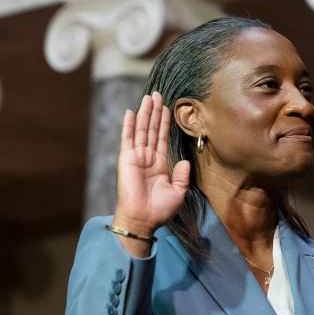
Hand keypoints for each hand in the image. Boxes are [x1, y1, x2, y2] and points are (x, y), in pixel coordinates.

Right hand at [113, 93, 189, 237]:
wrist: (143, 220)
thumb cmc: (159, 210)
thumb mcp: (178, 191)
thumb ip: (182, 175)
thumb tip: (186, 161)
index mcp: (159, 164)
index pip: (162, 138)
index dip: (164, 123)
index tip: (167, 107)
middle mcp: (147, 158)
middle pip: (151, 129)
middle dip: (155, 112)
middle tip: (157, 94)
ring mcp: (136, 157)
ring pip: (141, 130)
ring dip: (145, 113)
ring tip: (149, 97)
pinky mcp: (126, 159)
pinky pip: (128, 139)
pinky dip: (128, 125)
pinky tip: (130, 112)